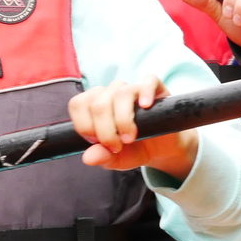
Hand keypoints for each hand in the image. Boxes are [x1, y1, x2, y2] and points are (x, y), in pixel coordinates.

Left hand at [68, 75, 197, 179]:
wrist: (162, 149)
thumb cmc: (134, 149)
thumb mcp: (117, 159)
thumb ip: (102, 157)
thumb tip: (88, 157)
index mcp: (94, 105)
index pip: (78, 104)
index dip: (84, 126)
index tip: (97, 143)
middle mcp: (111, 93)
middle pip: (98, 103)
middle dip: (105, 130)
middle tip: (117, 146)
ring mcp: (133, 89)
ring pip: (120, 92)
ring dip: (123, 119)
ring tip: (130, 138)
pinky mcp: (155, 89)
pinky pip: (149, 81)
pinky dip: (146, 92)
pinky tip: (145, 106)